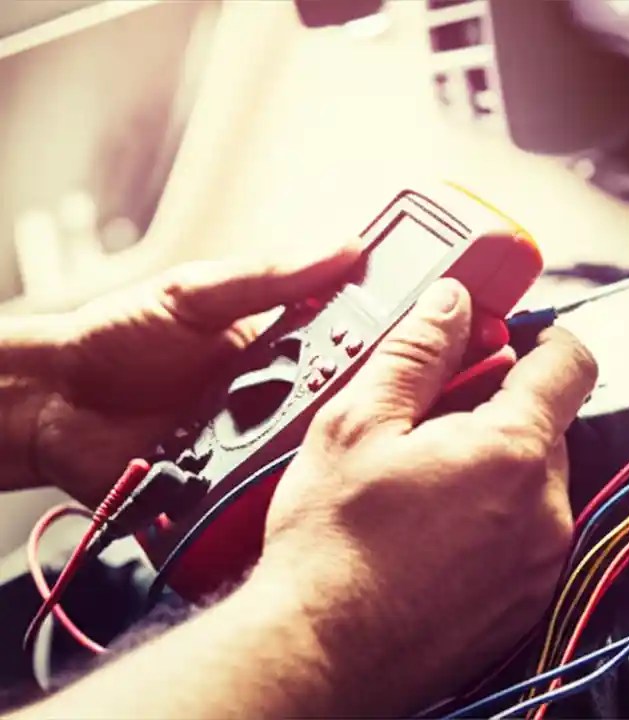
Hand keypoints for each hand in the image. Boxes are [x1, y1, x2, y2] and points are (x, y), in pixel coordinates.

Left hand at [35, 241, 360, 505]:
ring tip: (312, 449)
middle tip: (358, 404)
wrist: (52, 402)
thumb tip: (346, 247)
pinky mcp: (228, 494)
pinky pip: (262, 503)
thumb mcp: (196, 294)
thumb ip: (269, 276)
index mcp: (282, 351)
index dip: (379, 356)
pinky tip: (281, 493)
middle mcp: (277, 404)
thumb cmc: (118, 337)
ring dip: (312, 458)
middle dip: (350, 412)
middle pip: (337, 415)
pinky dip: (272, 500)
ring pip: (307, 462)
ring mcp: (254, 452)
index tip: (405, 352)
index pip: (350, 353)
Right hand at [256, 278, 596, 713]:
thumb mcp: (358, 423)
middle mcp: (547, 507)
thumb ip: (419, 352)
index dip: (541, 337)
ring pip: (535, 482)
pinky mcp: (529, 601)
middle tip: (428, 425)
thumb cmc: (332, 544)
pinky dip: (494, 521)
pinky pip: (528, 536)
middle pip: (547, 426)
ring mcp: (542, 560)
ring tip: (421, 488)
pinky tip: (433, 533)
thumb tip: (453, 302)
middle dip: (497, 411)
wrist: (320, 653)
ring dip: (494, 469)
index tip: (503, 340)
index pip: (570, 363)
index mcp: (514, 451)